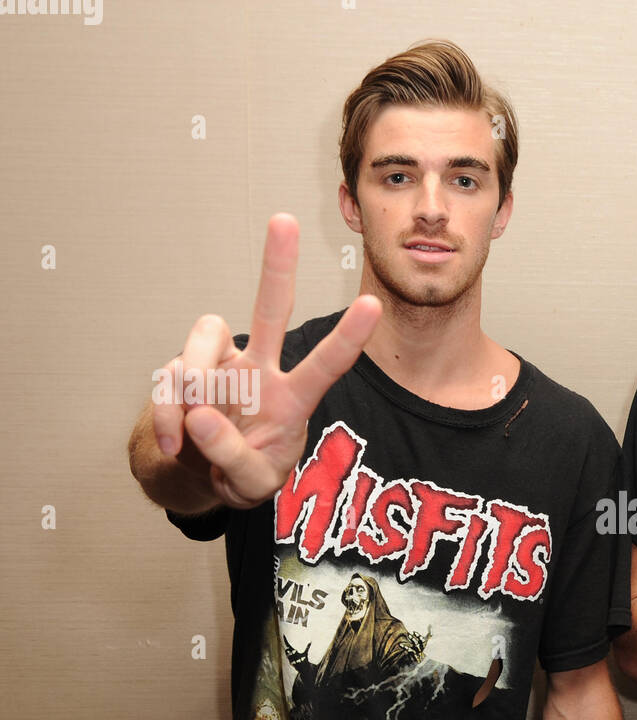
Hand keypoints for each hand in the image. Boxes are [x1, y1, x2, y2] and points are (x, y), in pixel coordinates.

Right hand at [151, 213, 382, 508]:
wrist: (200, 474)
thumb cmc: (244, 472)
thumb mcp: (250, 485)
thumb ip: (233, 458)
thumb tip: (201, 414)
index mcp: (294, 399)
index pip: (326, 365)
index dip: (347, 336)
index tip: (372, 303)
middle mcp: (262, 370)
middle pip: (269, 310)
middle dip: (276, 266)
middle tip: (283, 220)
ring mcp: (221, 364)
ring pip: (203, 340)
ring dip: (190, 387)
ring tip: (189, 434)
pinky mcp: (183, 368)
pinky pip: (169, 378)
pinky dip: (166, 414)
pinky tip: (174, 440)